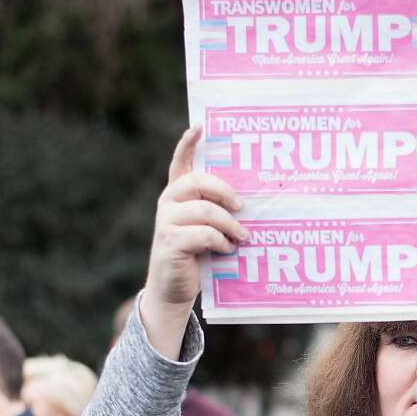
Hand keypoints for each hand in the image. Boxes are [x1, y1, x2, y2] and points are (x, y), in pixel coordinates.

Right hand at [145, 127, 247, 308]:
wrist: (174, 288)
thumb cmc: (197, 255)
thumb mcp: (206, 227)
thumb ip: (216, 210)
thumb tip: (250, 202)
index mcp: (178, 194)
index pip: (180, 162)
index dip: (187, 144)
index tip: (199, 127)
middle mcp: (169, 202)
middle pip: (198, 182)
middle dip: (225, 191)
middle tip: (243, 206)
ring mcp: (167, 221)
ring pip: (206, 211)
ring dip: (230, 225)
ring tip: (243, 237)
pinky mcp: (170, 242)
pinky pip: (204, 235)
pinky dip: (221, 242)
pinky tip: (226, 250)